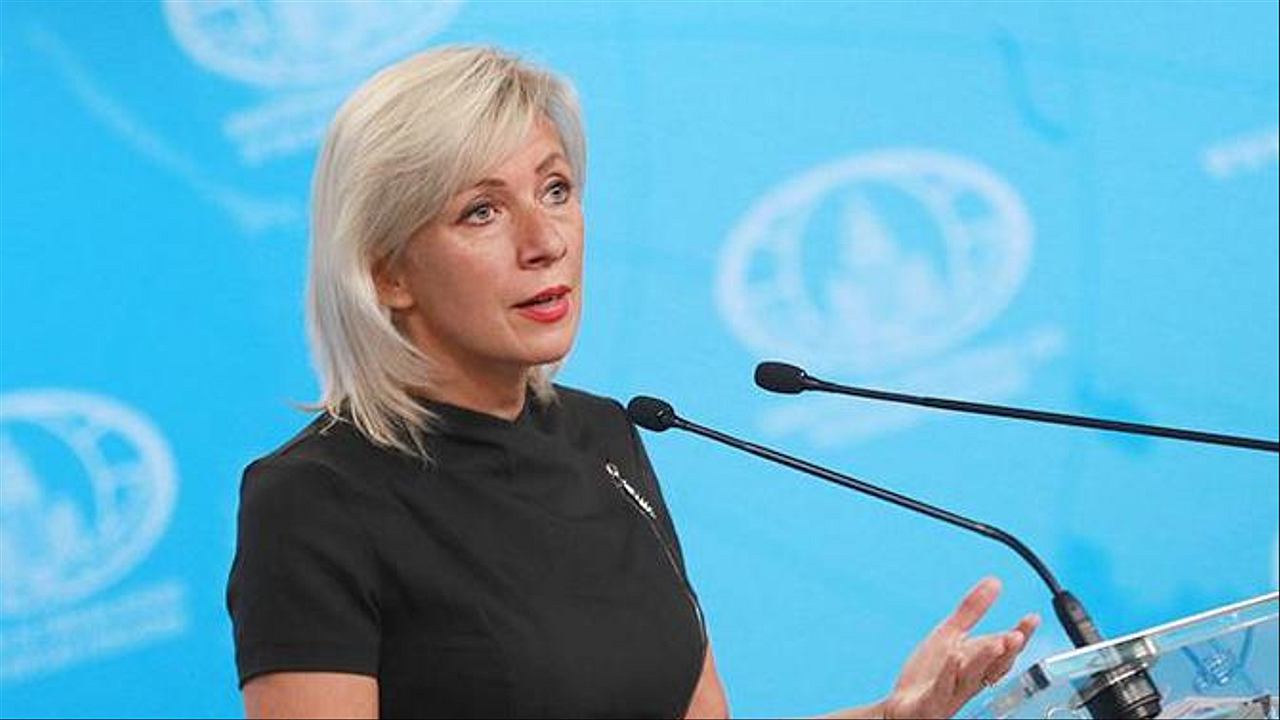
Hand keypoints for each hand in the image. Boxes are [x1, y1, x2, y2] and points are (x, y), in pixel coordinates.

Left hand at [881, 577, 1039, 719]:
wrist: (902, 707)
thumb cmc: (928, 674)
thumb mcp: (949, 635)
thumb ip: (971, 611)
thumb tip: (994, 581)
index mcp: (976, 665)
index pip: (1003, 651)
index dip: (1020, 635)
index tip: (1033, 618)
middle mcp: (968, 681)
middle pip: (992, 667)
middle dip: (1006, 650)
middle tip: (1018, 634)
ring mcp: (949, 693)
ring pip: (971, 677)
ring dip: (985, 660)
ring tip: (998, 642)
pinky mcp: (928, 703)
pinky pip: (939, 689)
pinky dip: (947, 675)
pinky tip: (954, 658)